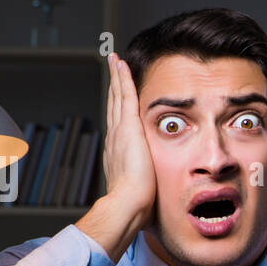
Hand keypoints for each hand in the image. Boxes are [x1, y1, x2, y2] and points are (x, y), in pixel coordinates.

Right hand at [101, 52, 156, 225]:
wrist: (128, 203)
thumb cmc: (137, 205)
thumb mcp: (142, 189)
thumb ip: (146, 185)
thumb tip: (154, 194)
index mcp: (119, 153)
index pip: (120, 124)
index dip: (118, 108)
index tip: (118, 96)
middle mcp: (116, 138)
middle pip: (115, 105)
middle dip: (114, 86)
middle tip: (112, 68)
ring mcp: (120, 131)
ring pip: (118, 96)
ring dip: (117, 77)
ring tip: (115, 60)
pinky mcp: (128, 127)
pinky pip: (125, 95)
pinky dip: (122, 79)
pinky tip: (121, 64)